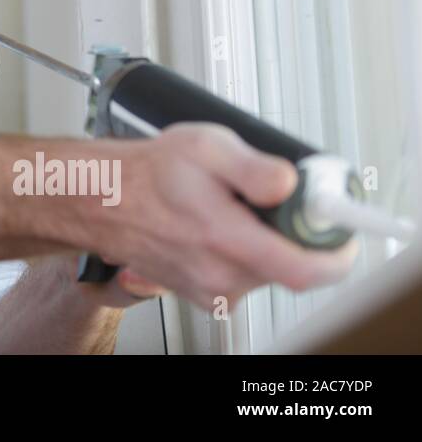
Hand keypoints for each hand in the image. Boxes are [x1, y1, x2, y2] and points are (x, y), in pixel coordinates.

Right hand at [88, 123, 357, 310]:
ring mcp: (211, 290)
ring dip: (262, 239)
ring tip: (229, 207)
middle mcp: (221, 277)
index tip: (338, 227)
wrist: (103, 199)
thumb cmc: (148, 174)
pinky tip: (214, 225)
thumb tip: (291, 185)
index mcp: (226, 242)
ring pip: (267, 269)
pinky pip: (243, 276)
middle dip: (290, 231)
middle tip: (266, 198)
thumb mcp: (204, 146)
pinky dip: (240, 251)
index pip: (309, 270)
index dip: (337, 250)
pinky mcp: (203, 294)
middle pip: (292, 265)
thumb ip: (254, 167)